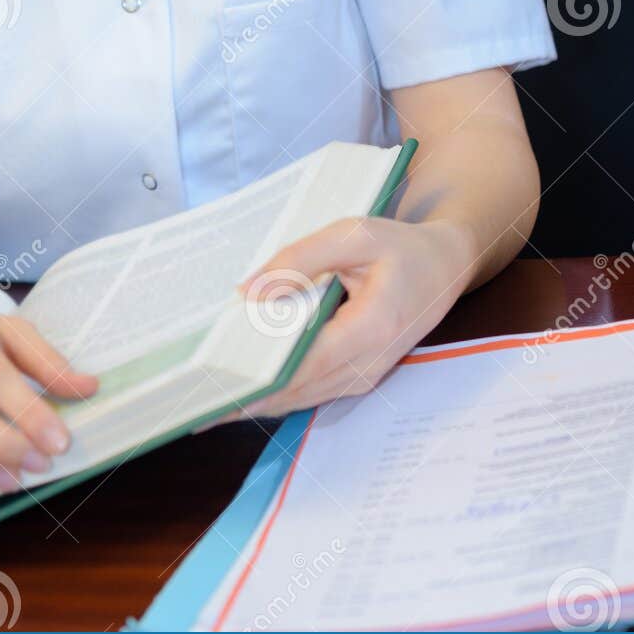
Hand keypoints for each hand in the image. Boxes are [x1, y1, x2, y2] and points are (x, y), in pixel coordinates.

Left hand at [197, 214, 474, 429]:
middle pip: (295, 391)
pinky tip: (239, 383)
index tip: (213, 387)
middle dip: (243, 396)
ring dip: (254, 399)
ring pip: (299, 398)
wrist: (444, 266)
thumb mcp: (353, 234)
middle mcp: (368, 365)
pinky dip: (273, 390)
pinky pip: (308, 390)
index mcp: (371, 329)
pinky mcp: (355, 376)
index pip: (304, 365)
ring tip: (202, 397)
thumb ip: (301, 259)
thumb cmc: (399, 246)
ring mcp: (363, 377)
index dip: (256, 380)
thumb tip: (248, 292)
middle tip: (189, 399)